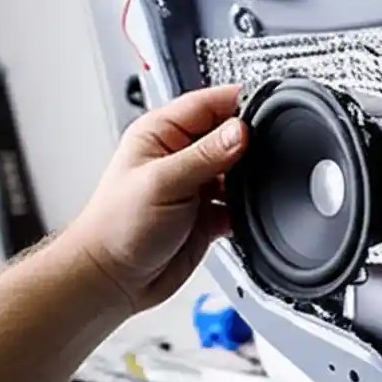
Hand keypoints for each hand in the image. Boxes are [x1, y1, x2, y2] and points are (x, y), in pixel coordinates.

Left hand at [64, 85, 245, 311]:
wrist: (113, 279)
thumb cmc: (116, 227)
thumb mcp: (164, 182)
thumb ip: (206, 155)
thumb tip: (241, 131)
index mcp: (162, 134)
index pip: (209, 103)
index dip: (240, 102)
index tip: (269, 108)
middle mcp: (181, 156)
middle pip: (230, 136)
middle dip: (251, 145)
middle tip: (265, 155)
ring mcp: (196, 186)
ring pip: (239, 171)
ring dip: (250, 180)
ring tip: (251, 190)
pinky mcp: (207, 214)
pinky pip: (240, 204)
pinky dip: (247, 209)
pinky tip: (245, 215)